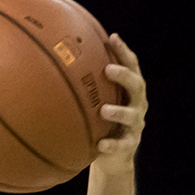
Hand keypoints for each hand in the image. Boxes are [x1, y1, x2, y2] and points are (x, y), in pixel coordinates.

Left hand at [92, 34, 146, 174]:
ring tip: (104, 110)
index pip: (131, 66)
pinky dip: (112, 144)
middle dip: (124, 76)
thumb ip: (87, 84)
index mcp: (130, 90)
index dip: (124, 52)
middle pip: (136, 85)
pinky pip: (122, 145)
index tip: (112, 38)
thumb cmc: (102, 121)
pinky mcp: (130, 144)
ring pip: (131, 116)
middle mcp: (137, 104)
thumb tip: (57, 60)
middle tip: (108, 69)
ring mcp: (135, 125)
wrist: (114, 156)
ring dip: (119, 112)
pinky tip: (101, 145)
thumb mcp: (98, 101)